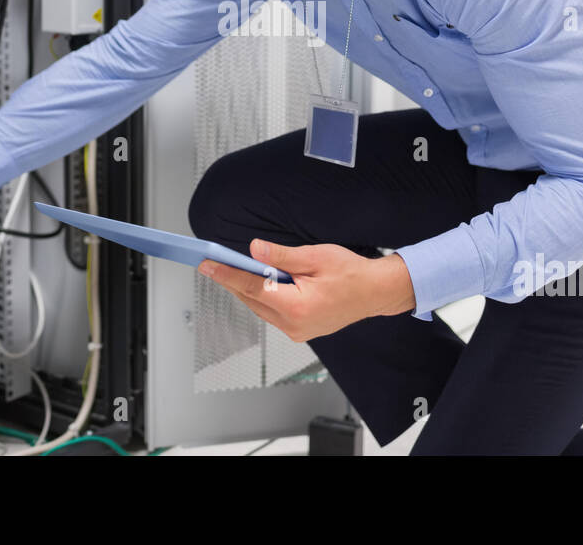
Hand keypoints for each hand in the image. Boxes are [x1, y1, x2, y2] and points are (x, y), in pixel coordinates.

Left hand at [198, 240, 416, 341]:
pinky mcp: (301, 330)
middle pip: (253, 300)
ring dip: (249, 289)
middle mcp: (294, 325)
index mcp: (297, 307)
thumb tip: (254, 250)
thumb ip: (282, 255)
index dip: (227, 274)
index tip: (207, 265)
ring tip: (233, 269)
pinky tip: (260, 282)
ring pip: (261, 308)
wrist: (375, 292)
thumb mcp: (316, 257)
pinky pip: (273, 313)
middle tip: (213, 263)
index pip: (252, 287)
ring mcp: (298, 331)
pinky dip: (264, 297)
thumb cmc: (352, 274)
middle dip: (233, 280)